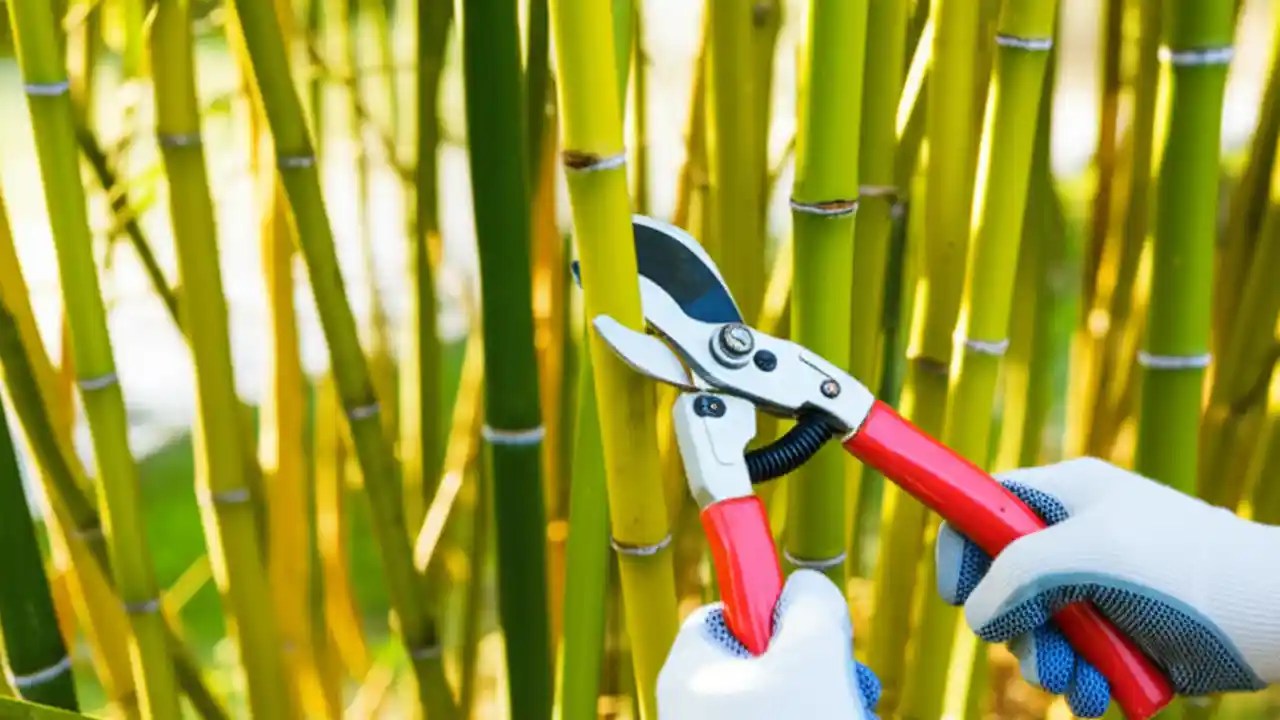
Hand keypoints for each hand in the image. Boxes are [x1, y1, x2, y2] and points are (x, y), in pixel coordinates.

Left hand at [657, 570, 879, 718]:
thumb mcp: (815, 654)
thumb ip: (810, 604)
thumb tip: (805, 588)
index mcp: (689, 672)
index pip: (722, 612)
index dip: (767, 609)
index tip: (803, 625)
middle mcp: (691, 709)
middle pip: (754, 661)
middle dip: (805, 669)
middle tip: (837, 688)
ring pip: (774, 702)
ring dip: (816, 703)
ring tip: (844, 713)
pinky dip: (808, 719)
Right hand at [935, 458, 1279, 715]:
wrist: (1274, 616)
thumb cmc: (1185, 568)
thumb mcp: (1090, 553)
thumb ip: (1018, 573)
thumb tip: (977, 615)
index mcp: (1066, 496)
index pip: (985, 506)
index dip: (962, 545)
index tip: (957, 594)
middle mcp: (1076, 539)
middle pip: (1003, 581)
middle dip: (1014, 626)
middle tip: (1040, 651)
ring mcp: (1098, 587)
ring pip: (1035, 630)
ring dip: (1045, 664)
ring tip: (1076, 682)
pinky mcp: (1120, 632)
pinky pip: (1073, 661)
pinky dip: (1078, 682)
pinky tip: (1099, 693)